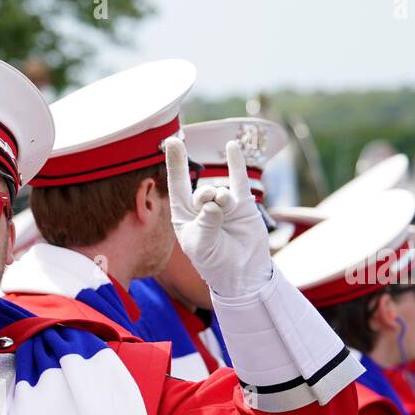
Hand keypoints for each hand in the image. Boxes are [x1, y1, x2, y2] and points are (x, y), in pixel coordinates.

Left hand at [165, 136, 272, 298]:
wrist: (242, 274)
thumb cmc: (215, 263)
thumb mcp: (203, 246)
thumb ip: (206, 224)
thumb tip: (214, 203)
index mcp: (183, 217)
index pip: (177, 187)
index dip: (175, 163)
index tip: (172, 140)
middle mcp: (201, 209)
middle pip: (200, 191)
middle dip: (205, 195)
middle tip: (211, 205)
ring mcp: (222, 206)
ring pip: (220, 191)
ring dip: (222, 200)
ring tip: (225, 212)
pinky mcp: (242, 205)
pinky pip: (238, 180)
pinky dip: (236, 164)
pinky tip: (232, 147)